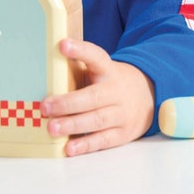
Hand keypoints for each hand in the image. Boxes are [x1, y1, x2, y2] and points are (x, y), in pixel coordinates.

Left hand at [40, 38, 154, 156]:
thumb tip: (47, 73)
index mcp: (108, 70)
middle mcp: (116, 90)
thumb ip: (81, 71)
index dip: (80, 50)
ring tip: (52, 128)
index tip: (62, 45)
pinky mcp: (123, 133)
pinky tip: (69, 148)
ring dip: (73, 125)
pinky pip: (103, 140)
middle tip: (45, 107)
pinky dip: (86, 145)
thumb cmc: (111, 83)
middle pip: (93, 97)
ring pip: (97, 120)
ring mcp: (122, 113)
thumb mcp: (102, 71)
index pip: (95, 56)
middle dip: (67, 103)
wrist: (148, 95)